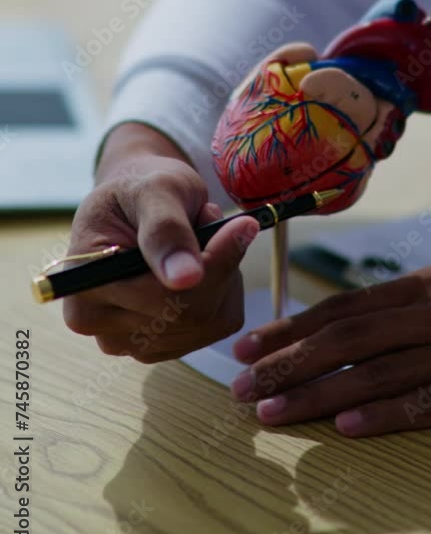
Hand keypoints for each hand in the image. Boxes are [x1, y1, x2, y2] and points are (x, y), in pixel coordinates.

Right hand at [63, 123, 258, 361]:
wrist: (139, 201)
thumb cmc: (142, 188)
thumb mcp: (154, 191)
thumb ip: (166, 230)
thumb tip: (185, 278)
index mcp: (84, 284)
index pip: (161, 296)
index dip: (211, 262)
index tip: (243, 224)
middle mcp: (97, 322)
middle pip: (189, 313)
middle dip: (217, 262)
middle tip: (212, 219)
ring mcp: (128, 340)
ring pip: (209, 321)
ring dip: (222, 275)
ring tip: (199, 237)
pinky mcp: (161, 345)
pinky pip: (218, 324)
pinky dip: (225, 290)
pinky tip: (203, 263)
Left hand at [231, 259, 430, 435]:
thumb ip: (408, 299)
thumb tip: (350, 317)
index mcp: (426, 285)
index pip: (344, 308)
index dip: (291, 328)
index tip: (249, 345)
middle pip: (347, 340)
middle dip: (287, 362)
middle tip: (241, 385)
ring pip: (377, 374)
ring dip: (318, 395)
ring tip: (272, 413)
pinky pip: (430, 403)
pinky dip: (386, 415)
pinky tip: (347, 428)